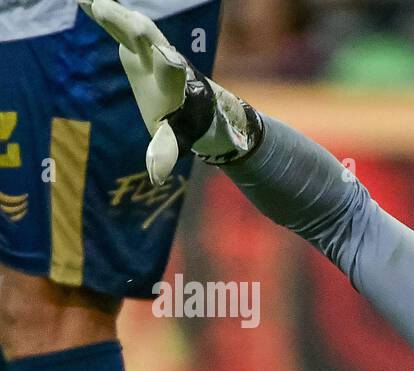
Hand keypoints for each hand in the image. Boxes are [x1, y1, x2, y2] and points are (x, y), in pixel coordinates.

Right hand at [77, 0, 261, 184]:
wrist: (191, 102)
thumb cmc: (182, 124)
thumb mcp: (173, 140)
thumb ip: (164, 153)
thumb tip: (157, 177)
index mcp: (173, 84)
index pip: (172, 72)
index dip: (168, 65)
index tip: (166, 58)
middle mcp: (162, 59)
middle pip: (149, 39)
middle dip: (132, 28)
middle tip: (106, 11)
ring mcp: (148, 47)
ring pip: (131, 25)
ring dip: (113, 13)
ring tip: (88, 0)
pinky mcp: (133, 42)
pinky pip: (115, 24)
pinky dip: (100, 11)